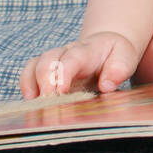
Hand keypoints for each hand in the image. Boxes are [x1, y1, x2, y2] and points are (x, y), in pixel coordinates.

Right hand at [19, 31, 141, 99]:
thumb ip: (119, 69)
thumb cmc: (116, 54)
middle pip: (48, 61)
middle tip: (49, 104)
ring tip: (37, 105)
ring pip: (34, 66)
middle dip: (45, 82)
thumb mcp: (125, 57)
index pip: (71, 58)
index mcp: (86, 50)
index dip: (63, 73)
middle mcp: (65, 53)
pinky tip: (31, 102)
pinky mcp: (46, 72)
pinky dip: (26, 87)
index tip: (60, 91)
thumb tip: (106, 85)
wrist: (106, 46)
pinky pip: (28, 74)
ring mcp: (53, 61)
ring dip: (32, 85)